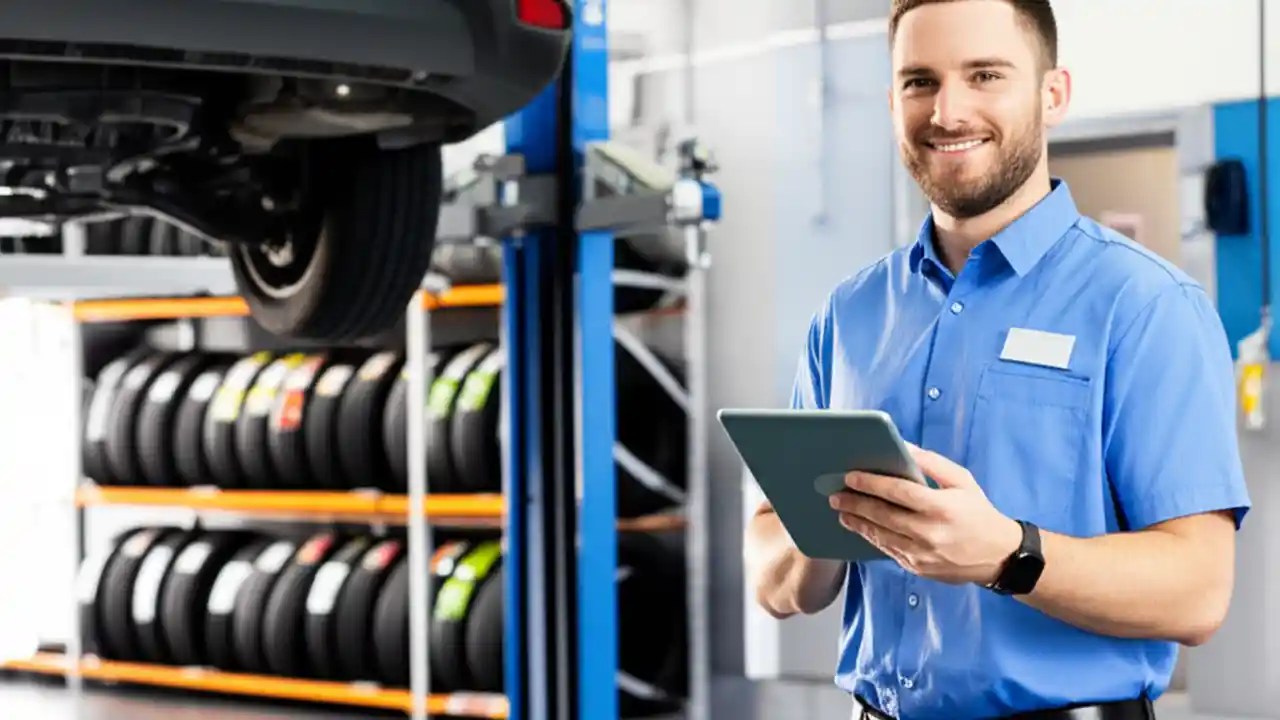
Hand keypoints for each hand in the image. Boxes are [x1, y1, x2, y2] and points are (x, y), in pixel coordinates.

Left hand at [829, 444, 1020, 585]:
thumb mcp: (962, 481)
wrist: (999, 556)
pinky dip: (872, 538)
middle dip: (855, 503)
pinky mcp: (918, 569)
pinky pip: (888, 551)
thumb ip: (931, 463)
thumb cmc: (979, 512)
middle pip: (883, 515)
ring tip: (841, 511)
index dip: (871, 483)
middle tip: (835, 494)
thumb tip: (902, 446)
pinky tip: (861, 527)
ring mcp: (922, 555)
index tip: (849, 476)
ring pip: (881, 536)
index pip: (898, 492)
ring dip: (857, 522)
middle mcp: (930, 533)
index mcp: (942, 507)